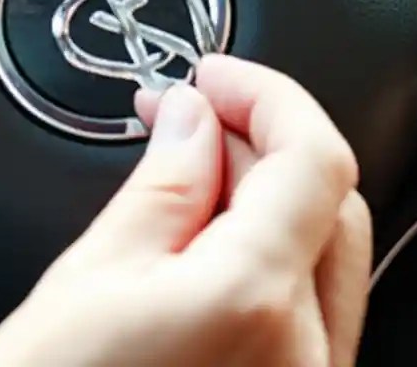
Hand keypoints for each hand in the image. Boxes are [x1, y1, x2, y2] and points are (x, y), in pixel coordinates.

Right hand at [0, 55, 371, 366]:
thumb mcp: (86, 282)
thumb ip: (159, 187)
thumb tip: (191, 118)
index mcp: (252, 302)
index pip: (311, 154)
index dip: (265, 94)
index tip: (213, 76)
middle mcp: (306, 352)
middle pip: (330, 197)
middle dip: (262, 139)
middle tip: (187, 119)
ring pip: (328, 251)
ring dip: (272, 194)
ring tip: (190, 180)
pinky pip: (313, 308)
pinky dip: (273, 255)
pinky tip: (211, 246)